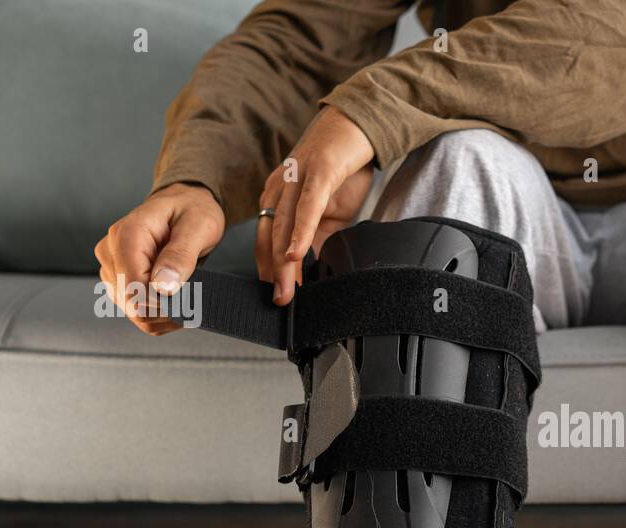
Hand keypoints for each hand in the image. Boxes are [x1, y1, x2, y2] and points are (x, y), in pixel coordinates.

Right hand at [94, 183, 225, 334]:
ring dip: (162, 315)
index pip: (133, 287)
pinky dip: (158, 314)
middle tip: (195, 304)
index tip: (188, 305)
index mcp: (126, 235)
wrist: (184, 204)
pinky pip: (135, 309)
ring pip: (133, 311)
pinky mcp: (117, 278)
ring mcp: (111, 267)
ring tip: (188, 301)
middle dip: (165, 310)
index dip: (161, 304)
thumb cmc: (192, 211)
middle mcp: (111, 252)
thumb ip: (180, 256)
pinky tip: (177, 304)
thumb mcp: (198, 227)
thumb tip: (163, 287)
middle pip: (131, 303)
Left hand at [258, 107, 374, 305]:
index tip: (277, 298)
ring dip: (282, 263)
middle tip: (279, 304)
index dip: (270, 272)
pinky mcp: (317, 172)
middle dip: (272, 275)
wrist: (357, 125)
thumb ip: (318, 237)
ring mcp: (295, 181)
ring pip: (283, 228)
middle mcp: (279, 190)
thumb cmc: (342, 166)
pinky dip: (300, 233)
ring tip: (285, 290)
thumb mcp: (329, 211)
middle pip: (270, 238)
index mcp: (278, 199)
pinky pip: (305, 208)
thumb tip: (313, 268)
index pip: (269, 242)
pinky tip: (296, 253)